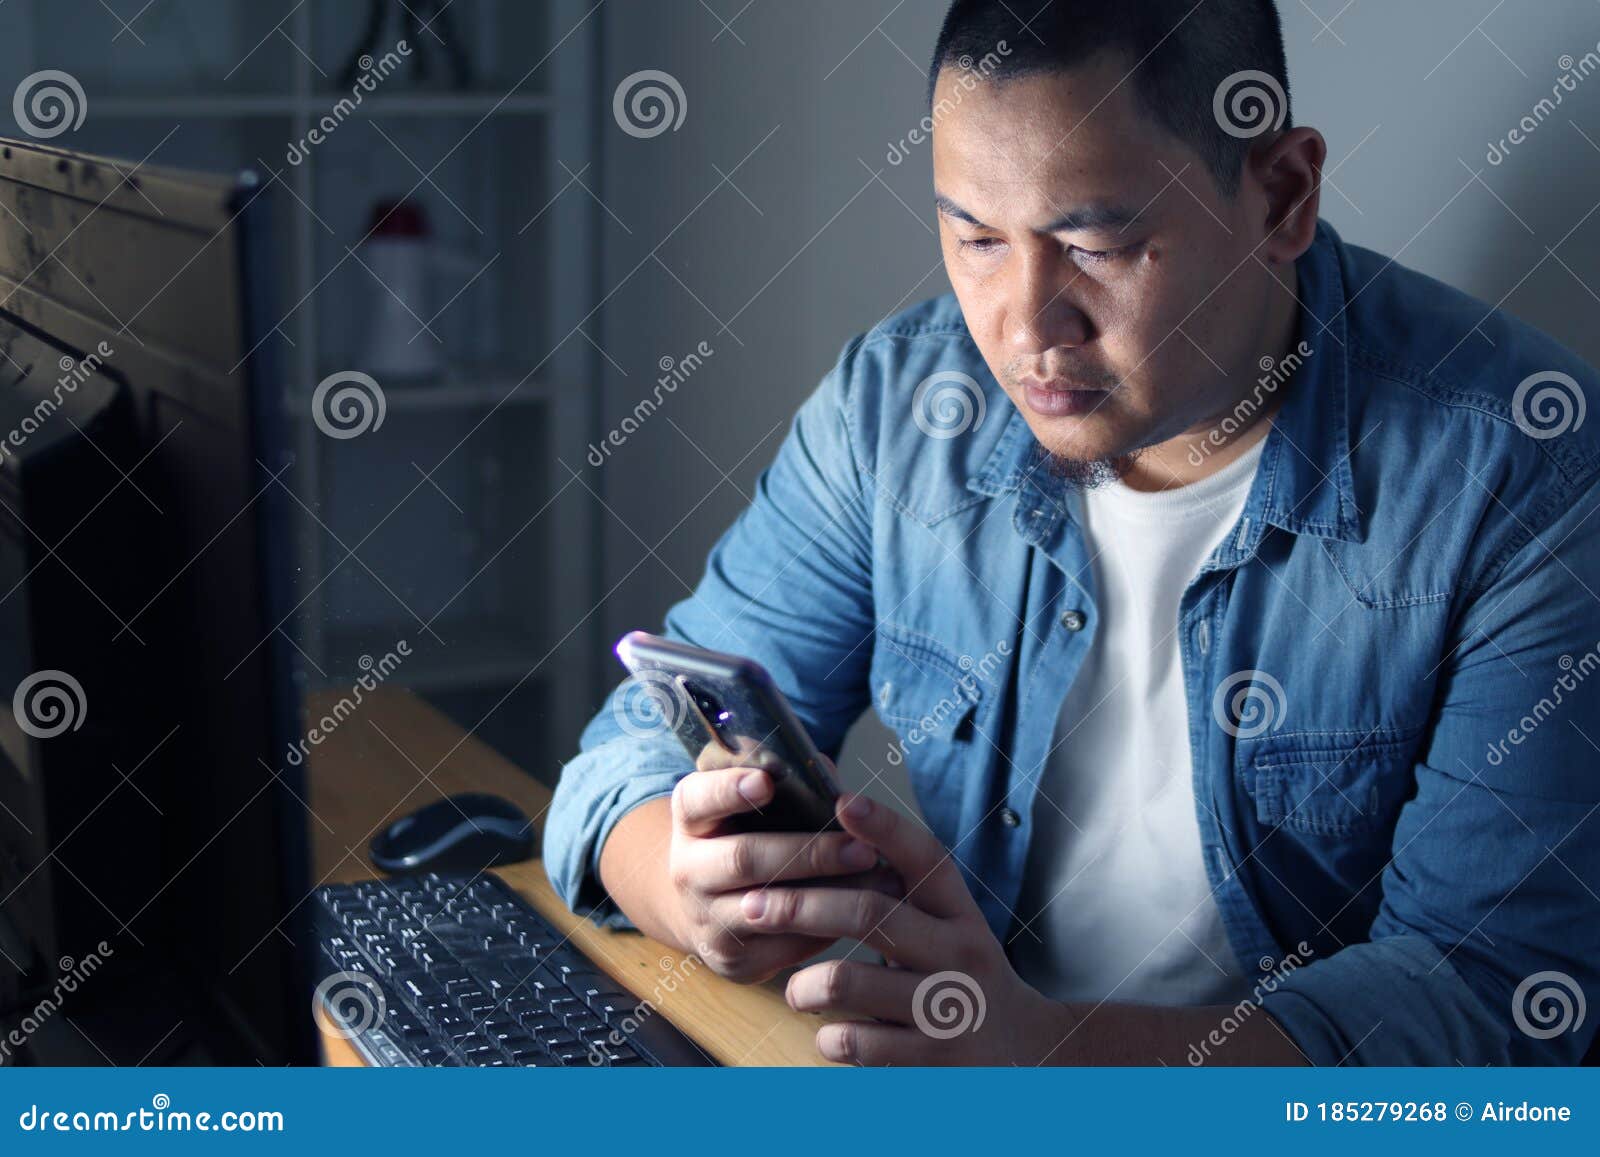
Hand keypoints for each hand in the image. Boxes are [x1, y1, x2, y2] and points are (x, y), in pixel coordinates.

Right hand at [664, 767, 900, 983]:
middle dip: (809, 853)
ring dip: (829, 896)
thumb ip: (781, 783)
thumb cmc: (744, 838)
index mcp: (691, 820)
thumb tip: (824, 770)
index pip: (698, 799)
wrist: (704, 907)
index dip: (729, 789)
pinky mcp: (731, 960)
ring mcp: (706, 920)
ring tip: (879, 882)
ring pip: (769, 910)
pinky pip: (786, 946)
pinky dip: (828, 929)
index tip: (767, 781)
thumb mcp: (746, 805)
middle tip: (861, 848)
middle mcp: (687, 870)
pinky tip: (864, 914)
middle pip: (745, 859)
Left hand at [745, 792, 1067, 1064]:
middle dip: (798, 905)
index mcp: (961, 914)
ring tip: (797, 989)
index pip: (926, 859)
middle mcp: (959, 953)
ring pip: (846, 981)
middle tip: (752, 905)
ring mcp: (947, 1009)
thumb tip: (840, 831)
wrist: (1026, 1055)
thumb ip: (907, 892)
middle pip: (869, 913)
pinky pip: (853, 1041)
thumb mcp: (951, 929)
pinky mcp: (931, 1061)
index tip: (841, 801)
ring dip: (803, 984)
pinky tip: (829, 1032)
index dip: (884, 827)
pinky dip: (828, 1036)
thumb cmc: (964, 977)